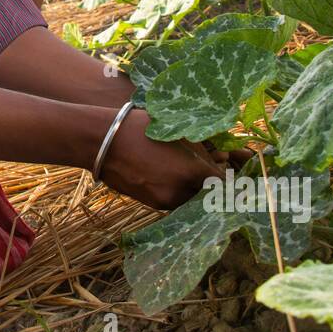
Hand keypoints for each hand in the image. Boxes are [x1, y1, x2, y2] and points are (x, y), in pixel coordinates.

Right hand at [98, 107, 229, 209]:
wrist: (101, 141)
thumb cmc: (139, 127)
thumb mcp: (176, 131)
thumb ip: (202, 147)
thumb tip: (222, 158)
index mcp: (193, 171)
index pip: (223, 184)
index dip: (229, 178)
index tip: (231, 172)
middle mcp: (182, 191)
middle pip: (209, 195)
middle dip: (212, 185)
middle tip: (212, 171)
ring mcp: (165, 200)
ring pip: (191, 199)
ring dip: (194, 189)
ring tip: (188, 171)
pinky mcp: (151, 204)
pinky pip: (174, 200)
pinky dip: (178, 191)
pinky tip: (171, 175)